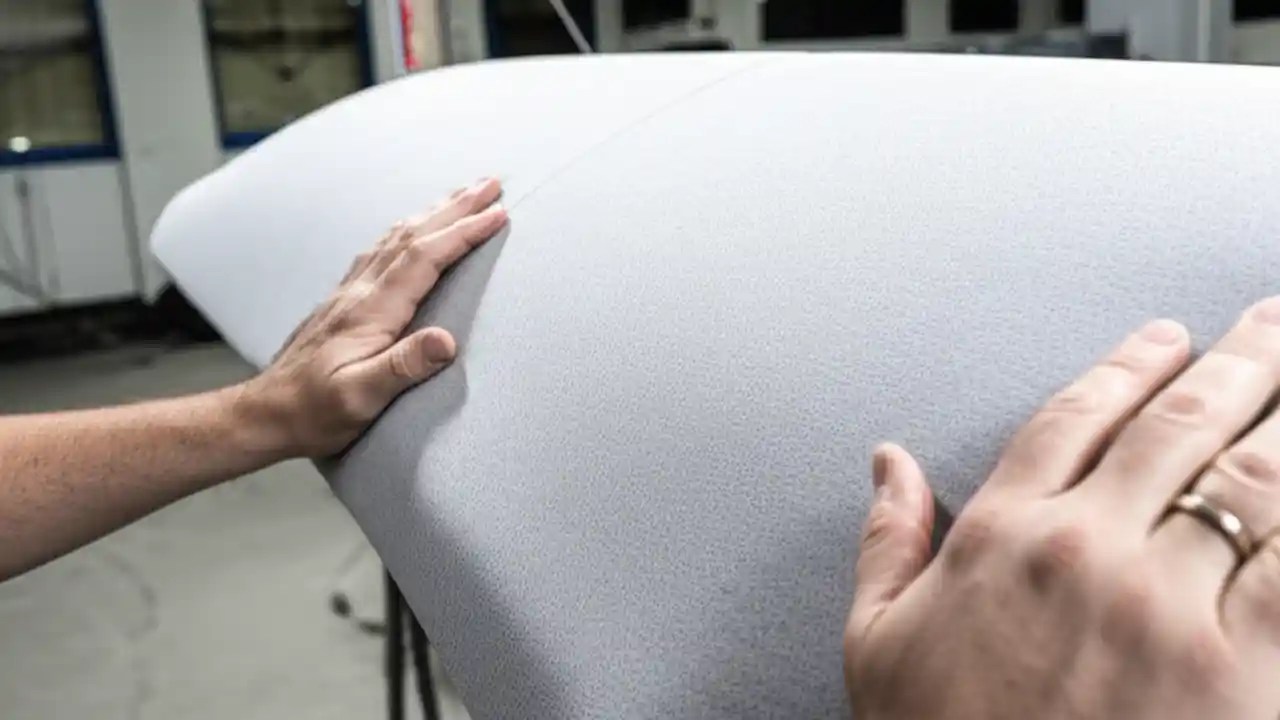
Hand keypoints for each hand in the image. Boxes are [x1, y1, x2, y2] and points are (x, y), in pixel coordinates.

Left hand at [239, 178, 506, 457]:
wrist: (267, 414)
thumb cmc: (315, 412)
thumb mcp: (361, 398)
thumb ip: (402, 367)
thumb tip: (447, 341)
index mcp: (371, 310)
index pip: (424, 258)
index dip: (463, 233)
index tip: (498, 214)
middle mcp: (360, 292)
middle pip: (413, 235)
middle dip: (456, 206)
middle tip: (492, 183)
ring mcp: (349, 294)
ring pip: (396, 237)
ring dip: (434, 213)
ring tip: (462, 196)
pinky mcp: (344, 303)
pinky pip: (382, 251)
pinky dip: (408, 231)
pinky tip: (410, 230)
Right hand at [845, 298, 1279, 719]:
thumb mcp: (875, 646)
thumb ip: (885, 544)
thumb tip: (886, 463)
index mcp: (998, 538)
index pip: (1073, 418)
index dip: (1126, 366)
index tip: (1161, 338)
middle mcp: (1083, 551)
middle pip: (1174, 426)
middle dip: (1235, 360)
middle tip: (1268, 320)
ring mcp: (1163, 605)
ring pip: (1247, 472)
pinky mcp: (1238, 670)